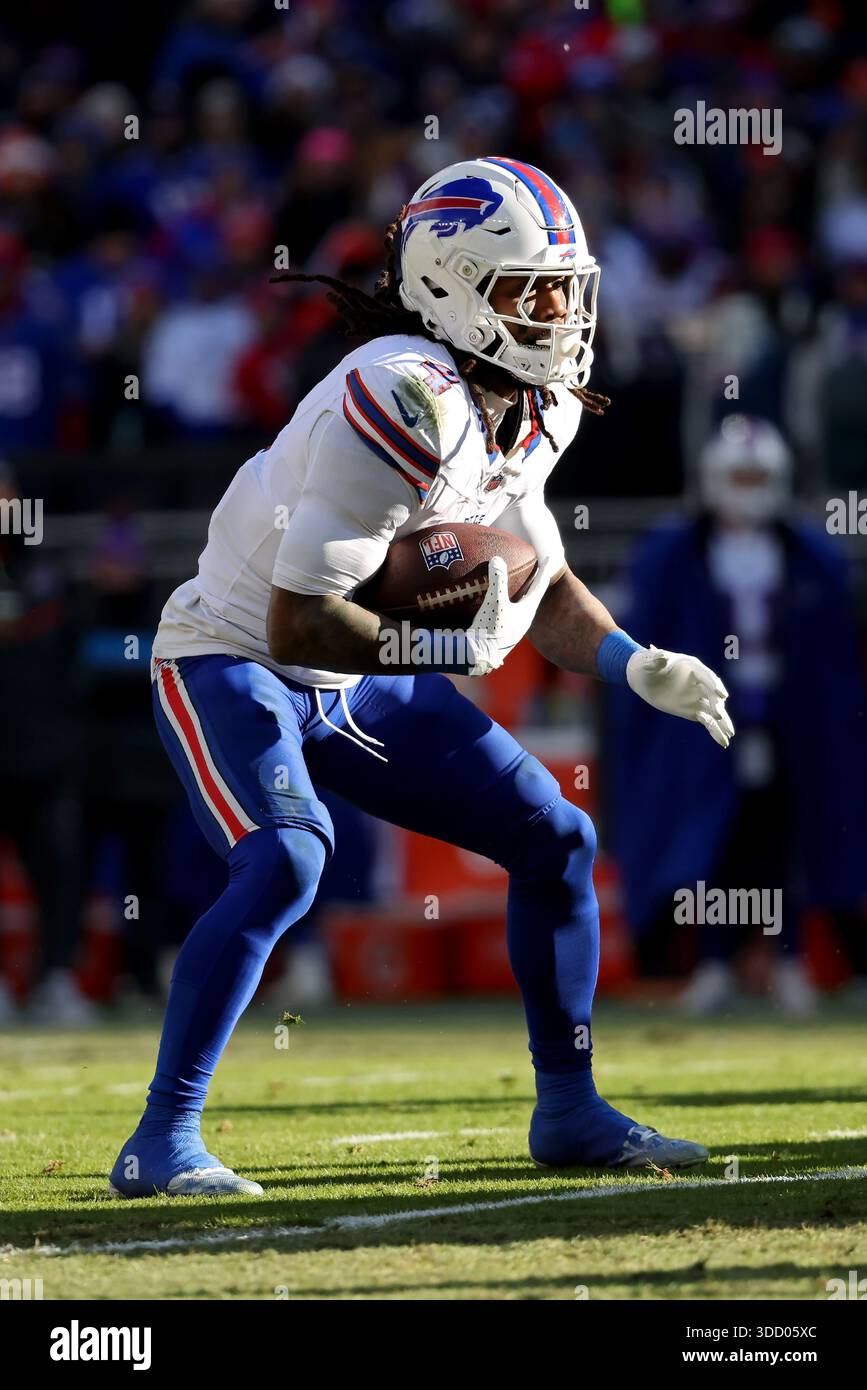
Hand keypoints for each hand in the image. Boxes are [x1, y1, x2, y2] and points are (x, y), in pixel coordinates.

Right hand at [465, 556, 552, 676]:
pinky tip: (495, 600)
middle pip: (532, 595)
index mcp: (527, 611)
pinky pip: (506, 611)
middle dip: (534, 581)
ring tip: (518, 582)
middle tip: (536, 567)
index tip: (554, 556)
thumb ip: (497, 580)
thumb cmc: (490, 631)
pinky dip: (505, 602)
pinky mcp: (500, 632)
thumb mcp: (494, 603)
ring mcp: (512, 627)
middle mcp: (523, 619)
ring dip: (520, 593)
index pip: (540, 585)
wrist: (477, 658)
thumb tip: (497, 559)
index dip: (546, 570)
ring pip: (519, 604)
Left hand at [625, 645, 734, 747]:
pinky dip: (715, 731)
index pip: (707, 676)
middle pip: (712, 695)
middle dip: (717, 705)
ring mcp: (698, 697)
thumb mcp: (649, 661)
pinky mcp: (694, 710)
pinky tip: (723, 742)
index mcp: (693, 666)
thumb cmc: (647, 665)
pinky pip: (707, 721)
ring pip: (714, 710)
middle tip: (719, 716)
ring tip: (730, 734)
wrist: (644, 677)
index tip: (722, 696)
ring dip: (722, 722)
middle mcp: (700, 682)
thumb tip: (660, 655)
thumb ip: (656, 659)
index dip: (714, 685)